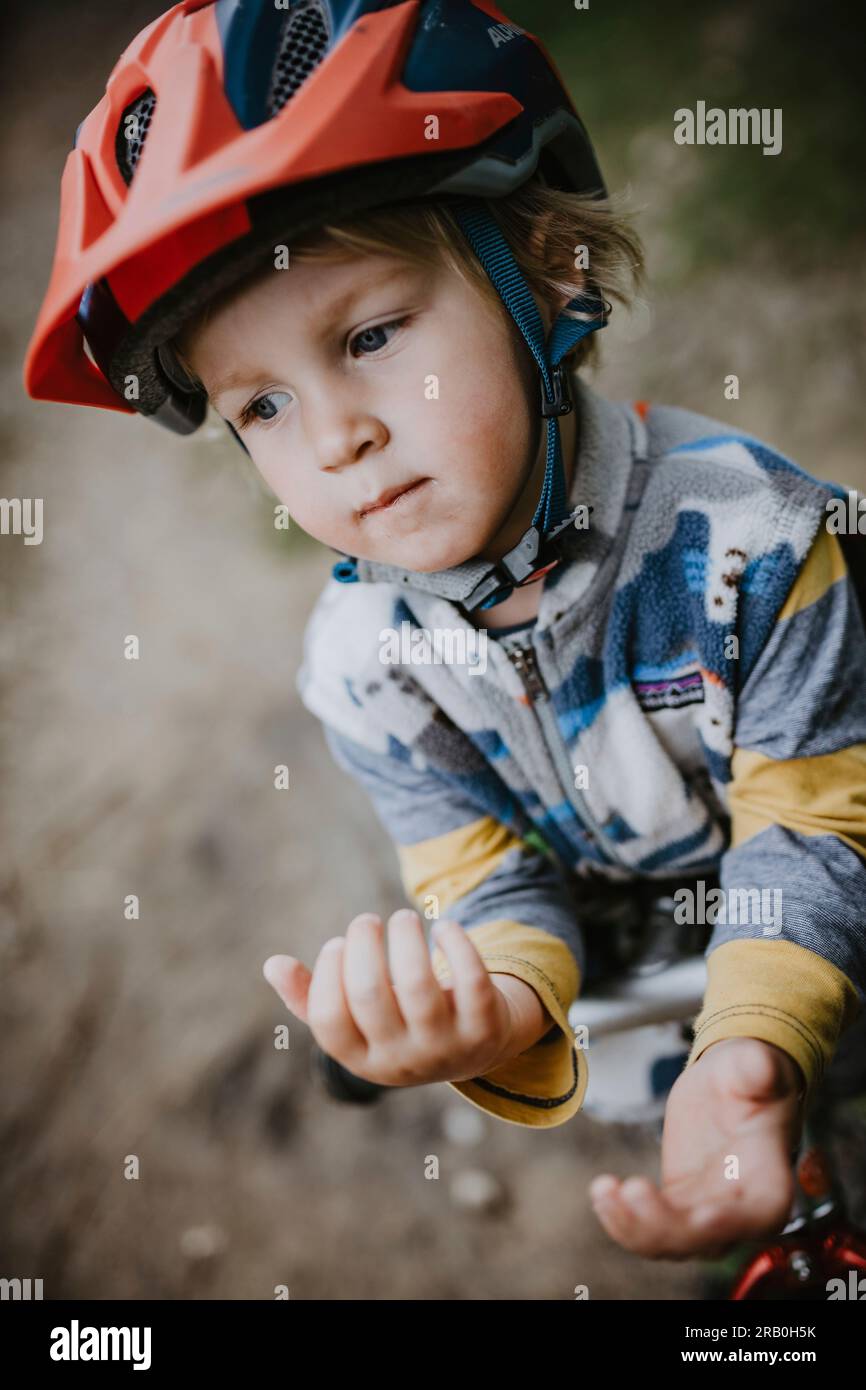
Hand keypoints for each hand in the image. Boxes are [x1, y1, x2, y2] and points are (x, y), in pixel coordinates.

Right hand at [263, 909, 516, 1086]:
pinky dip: (457, 945)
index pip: (330, 1022)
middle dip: (364, 945)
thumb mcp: (359, 1022)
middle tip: (367, 922)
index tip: (338, 943)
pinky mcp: (485, 1028)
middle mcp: (402, 1060)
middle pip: (370, 995)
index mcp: (363, 1060)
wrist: (475, 1047)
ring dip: (405, 939)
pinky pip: (471, 982)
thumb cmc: (401, 1024)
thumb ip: (313, 998)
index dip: (328, 974)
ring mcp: (446, 1047)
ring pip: (419, 985)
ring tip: (402, 918)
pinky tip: (444, 926)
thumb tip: (273, 965)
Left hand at [589, 1037, 805, 1259]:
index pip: (758, 1215)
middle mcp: (742, 1210)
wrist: (726, 1082)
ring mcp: (707, 1215)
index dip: (729, 1224)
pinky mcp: (678, 1207)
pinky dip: (622, 1219)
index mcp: (770, 1180)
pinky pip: (649, 1228)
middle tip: (633, 1189)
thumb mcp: (753, 1064)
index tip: (700, 1217)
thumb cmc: (748, 1074)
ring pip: (671, 1243)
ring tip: (604, 1191)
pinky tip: (603, 1192)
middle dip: (665, 1226)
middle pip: (705, 1240)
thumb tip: (759, 1064)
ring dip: (633, 1227)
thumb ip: (757, 1068)